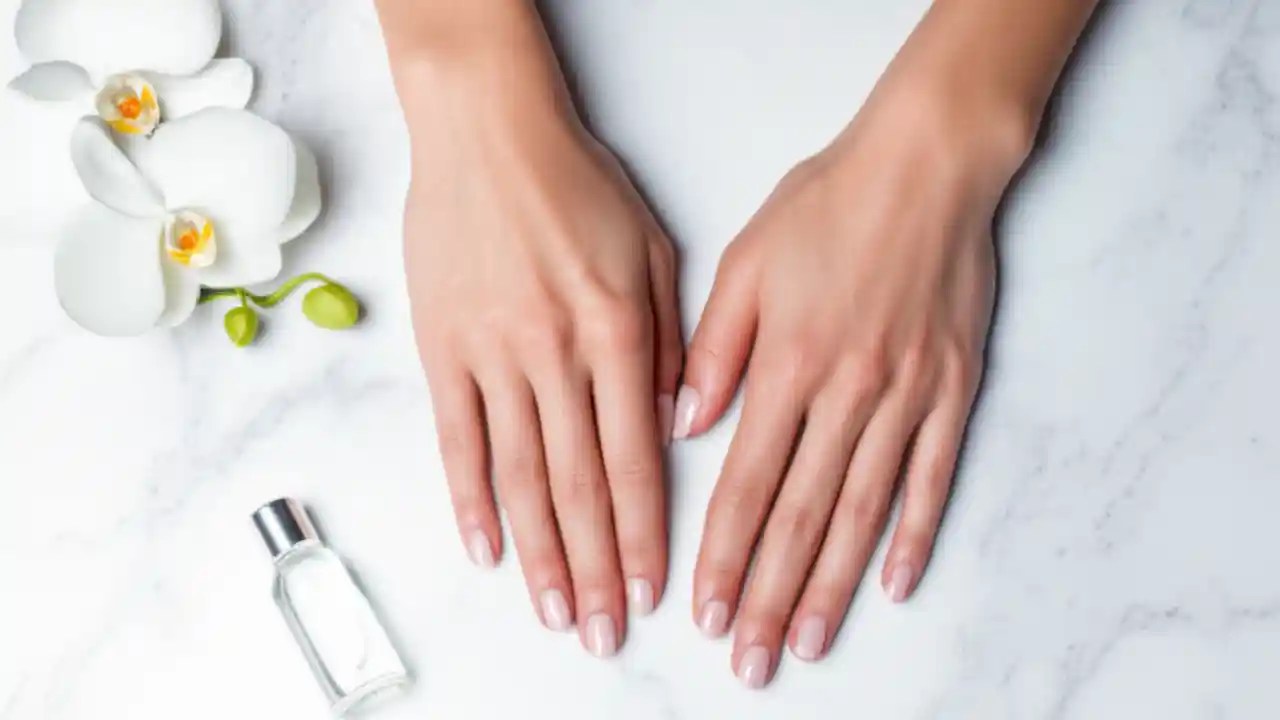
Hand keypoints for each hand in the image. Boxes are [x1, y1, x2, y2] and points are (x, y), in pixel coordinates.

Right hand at [403, 75, 680, 656]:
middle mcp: (556, 352)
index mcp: (618, 328)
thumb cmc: (578, 183)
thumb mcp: (654, 248)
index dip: (644, 531)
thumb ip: (672, 339)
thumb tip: (679, 423)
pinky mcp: (442, 346)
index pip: (635, 456)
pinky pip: (457, 438)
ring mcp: (493, 352)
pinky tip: (486, 549)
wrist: (487, 132)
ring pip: (521, 474)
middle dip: (596, 566)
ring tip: (552, 611)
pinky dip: (470, 499)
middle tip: (602, 629)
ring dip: (540, 551)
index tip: (652, 589)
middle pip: (580, 482)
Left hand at [677, 76, 1029, 685]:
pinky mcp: (952, 389)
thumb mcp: (744, 262)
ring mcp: (905, 397)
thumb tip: (686, 426)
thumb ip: (711, 350)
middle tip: (752, 661)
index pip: (745, 485)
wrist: (925, 166)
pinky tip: (894, 583)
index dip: (724, 557)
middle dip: (771, 597)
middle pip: (801, 517)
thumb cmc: (828, 205)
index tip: (706, 611)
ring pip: (862, 511)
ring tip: (811, 642)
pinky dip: (913, 533)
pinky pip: (932, 475)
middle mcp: (845, 393)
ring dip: (833, 585)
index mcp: (785, 365)